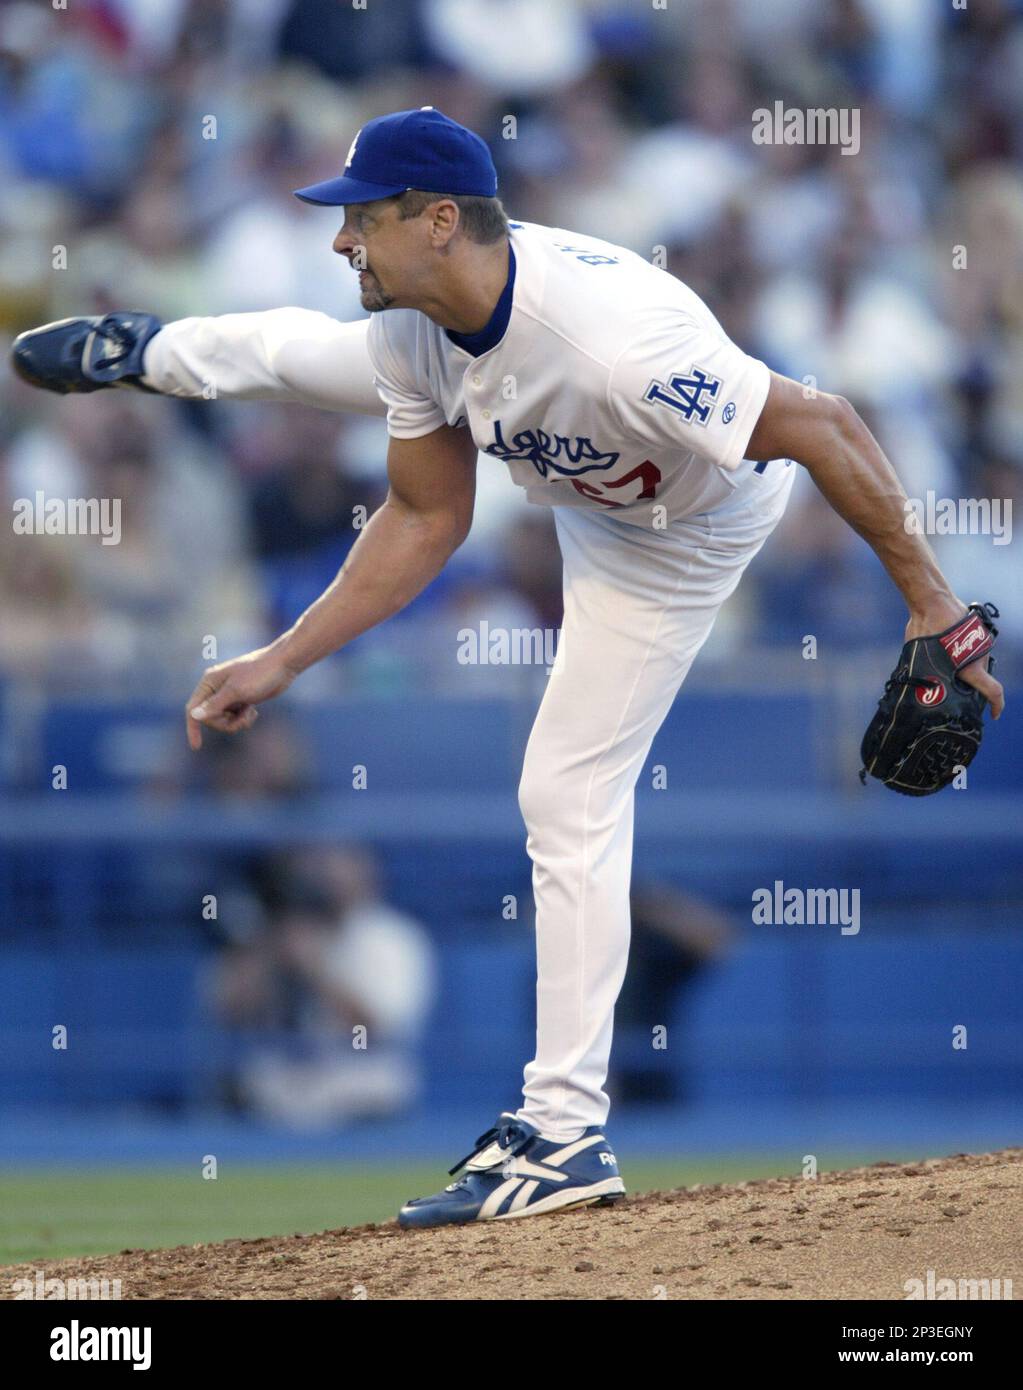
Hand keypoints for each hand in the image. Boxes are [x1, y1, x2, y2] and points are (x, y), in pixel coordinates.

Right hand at [185, 644, 297, 748]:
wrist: (283, 665)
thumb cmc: (259, 674)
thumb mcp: (237, 691)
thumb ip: (215, 704)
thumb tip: (194, 715)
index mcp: (209, 682)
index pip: (193, 709)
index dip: (192, 728)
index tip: (196, 747)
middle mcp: (215, 689)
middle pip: (210, 719)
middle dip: (226, 724)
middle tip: (242, 719)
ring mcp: (228, 695)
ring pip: (223, 721)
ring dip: (237, 722)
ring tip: (250, 714)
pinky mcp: (240, 700)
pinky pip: (235, 718)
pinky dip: (243, 719)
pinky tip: (254, 712)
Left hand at [905, 599, 1004, 719]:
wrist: (933, 602)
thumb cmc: (925, 631)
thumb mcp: (923, 659)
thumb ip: (931, 674)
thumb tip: (924, 687)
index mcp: (970, 667)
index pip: (993, 692)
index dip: (997, 706)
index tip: (995, 715)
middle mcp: (980, 656)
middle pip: (980, 677)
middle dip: (968, 684)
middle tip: (950, 685)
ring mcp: (981, 642)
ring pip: (975, 662)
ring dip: (964, 666)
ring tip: (943, 661)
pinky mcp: (978, 631)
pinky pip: (973, 648)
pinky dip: (963, 652)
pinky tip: (947, 648)